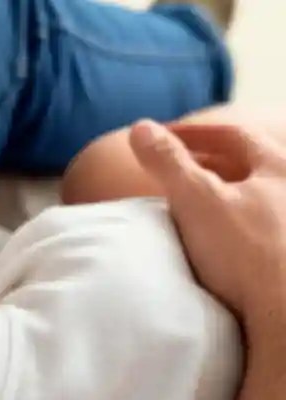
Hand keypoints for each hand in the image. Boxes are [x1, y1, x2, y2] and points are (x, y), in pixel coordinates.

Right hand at [130, 120, 285, 333]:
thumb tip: (140, 128)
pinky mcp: (284, 259)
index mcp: (279, 167)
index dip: (194, 133)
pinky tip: (220, 245)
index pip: (234, 135)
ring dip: (228, 197)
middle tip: (178, 170)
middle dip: (214, 163)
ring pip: (260, 200)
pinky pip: (262, 231)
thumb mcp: (197, 200)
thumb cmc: (248, 253)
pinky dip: (237, 228)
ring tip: (198, 207)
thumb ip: (168, 162)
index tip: (163, 137)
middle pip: (252, 165)